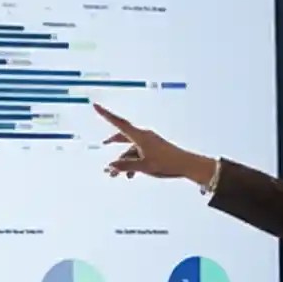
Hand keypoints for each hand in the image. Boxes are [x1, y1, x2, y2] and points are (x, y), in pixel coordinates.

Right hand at [94, 104, 216, 183]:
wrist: (186, 165)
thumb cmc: (166, 164)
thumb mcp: (144, 166)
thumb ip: (126, 167)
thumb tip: (110, 167)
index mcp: (140, 136)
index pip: (119, 123)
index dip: (106, 115)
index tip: (95, 106)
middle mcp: (143, 136)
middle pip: (123, 136)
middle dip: (113, 142)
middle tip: (104, 143)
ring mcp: (149, 143)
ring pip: (130, 150)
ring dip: (122, 161)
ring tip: (113, 176)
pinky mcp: (153, 149)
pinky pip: (138, 154)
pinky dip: (132, 163)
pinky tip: (130, 175)